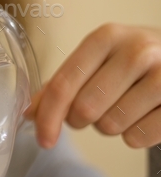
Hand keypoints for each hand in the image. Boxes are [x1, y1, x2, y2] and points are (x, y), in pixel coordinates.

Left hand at [25, 23, 160, 148]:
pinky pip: (139, 137)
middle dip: (83, 120)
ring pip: (111, 125)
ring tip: (127, 106)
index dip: (48, 117)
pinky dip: (137, 135)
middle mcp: (137, 50)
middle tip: (97, 109)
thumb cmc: (133, 65)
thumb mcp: (97, 62)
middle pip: (84, 109)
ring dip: (112, 126)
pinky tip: (147, 115)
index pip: (63, 84)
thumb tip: (29, 113)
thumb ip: (62, 85)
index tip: (44, 139)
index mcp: (106, 37)